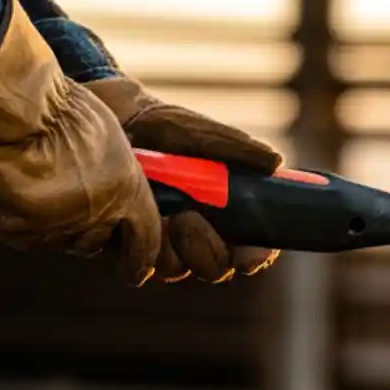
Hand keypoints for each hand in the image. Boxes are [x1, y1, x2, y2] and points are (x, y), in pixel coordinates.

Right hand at [0, 0, 160, 284]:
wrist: (23, 108)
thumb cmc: (66, 111)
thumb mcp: (111, 140)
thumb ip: (118, 174)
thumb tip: (116, 189)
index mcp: (130, 191)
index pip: (146, 241)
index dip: (140, 261)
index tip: (136, 274)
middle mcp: (102, 214)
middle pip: (94, 245)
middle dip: (82, 233)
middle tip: (64, 204)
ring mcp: (63, 224)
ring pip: (57, 242)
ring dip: (48, 224)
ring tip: (37, 185)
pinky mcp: (26, 227)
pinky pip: (21, 235)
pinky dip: (13, 218)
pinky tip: (14, 188)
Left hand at [85, 75, 283, 282]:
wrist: (114, 120)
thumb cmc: (164, 125)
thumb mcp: (203, 134)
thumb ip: (237, 148)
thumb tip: (275, 161)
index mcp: (225, 212)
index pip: (250, 248)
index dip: (254, 257)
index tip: (249, 258)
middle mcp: (196, 232)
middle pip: (215, 269)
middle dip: (208, 252)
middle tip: (189, 218)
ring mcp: (161, 240)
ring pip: (176, 269)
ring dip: (172, 246)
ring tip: (160, 209)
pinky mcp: (126, 243)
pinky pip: (138, 265)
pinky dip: (139, 243)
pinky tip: (134, 213)